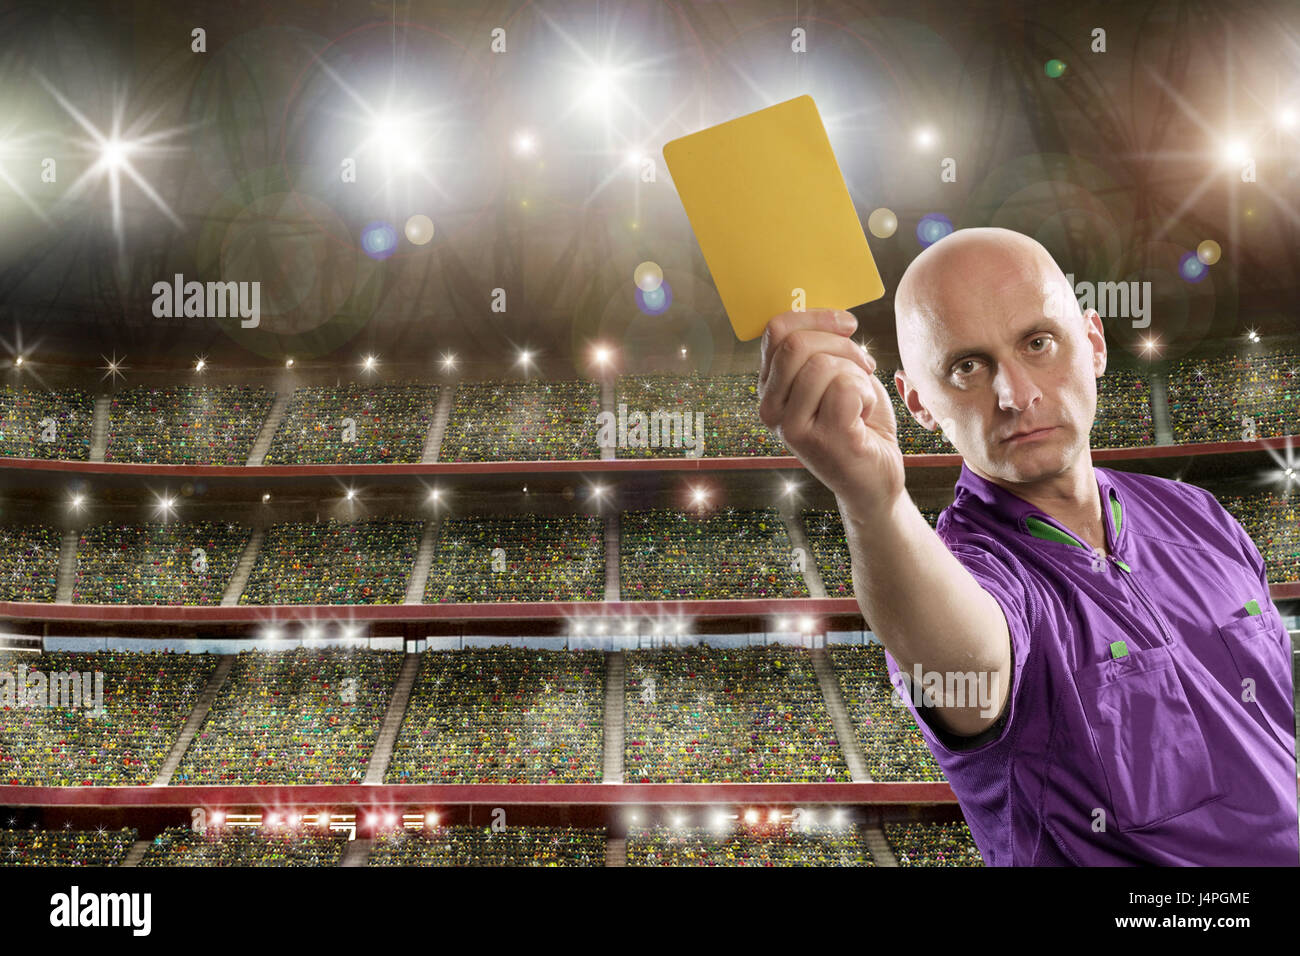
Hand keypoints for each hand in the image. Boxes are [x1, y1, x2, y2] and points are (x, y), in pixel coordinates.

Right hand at [758, 309, 905, 512]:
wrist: (874, 480)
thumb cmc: (857, 424)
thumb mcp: (833, 378)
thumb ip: (820, 349)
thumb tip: (828, 311)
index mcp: (769, 388)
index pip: (775, 331)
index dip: (815, 316)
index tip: (848, 324)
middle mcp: (770, 409)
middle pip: (797, 344)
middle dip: (842, 344)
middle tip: (863, 364)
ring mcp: (792, 428)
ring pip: (823, 365)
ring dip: (856, 373)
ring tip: (861, 397)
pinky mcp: (822, 441)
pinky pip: (846, 388)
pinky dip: (866, 393)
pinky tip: (864, 414)